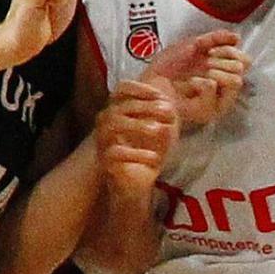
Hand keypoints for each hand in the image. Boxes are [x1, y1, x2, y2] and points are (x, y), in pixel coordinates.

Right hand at [95, 81, 180, 196]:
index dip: (140, 89)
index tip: (161, 96)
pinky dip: (137, 153)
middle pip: (120, 106)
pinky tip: (154, 157)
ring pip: (113, 124)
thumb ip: (165, 116)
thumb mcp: (162, 131)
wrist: (136, 185)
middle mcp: (106, 123)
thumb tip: (170, 106)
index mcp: (119, 111)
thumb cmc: (147, 152)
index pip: (121, 89)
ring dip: (138, 124)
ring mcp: (103, 142)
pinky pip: (116, 153)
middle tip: (169, 112)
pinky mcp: (105, 162)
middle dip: (146, 106)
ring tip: (158, 129)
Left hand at [141, 30, 247, 126]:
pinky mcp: (208, 112)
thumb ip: (215, 39)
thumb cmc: (165, 67)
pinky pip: (215, 89)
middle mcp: (223, 86)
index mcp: (221, 70)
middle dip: (224, 58)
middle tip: (206, 61)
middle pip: (243, 68)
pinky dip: (203, 81)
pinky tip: (192, 83)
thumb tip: (237, 37)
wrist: (148, 84)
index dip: (231, 51)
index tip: (212, 49)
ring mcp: (217, 101)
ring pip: (237, 81)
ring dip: (217, 69)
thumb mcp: (191, 45)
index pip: (244, 60)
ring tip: (201, 72)